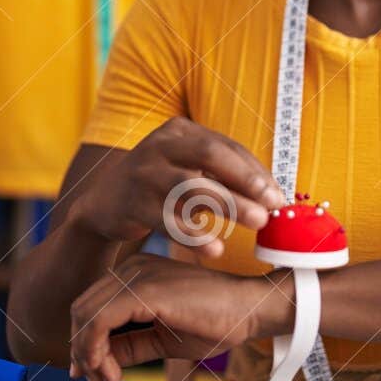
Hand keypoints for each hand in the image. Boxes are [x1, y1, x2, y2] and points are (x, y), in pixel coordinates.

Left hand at [69, 253, 293, 380]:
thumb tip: (96, 364)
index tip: (93, 375)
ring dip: (87, 354)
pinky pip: (99, 321)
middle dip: (81, 351)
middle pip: (81, 310)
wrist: (250, 309)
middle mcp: (131, 269)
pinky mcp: (143, 290)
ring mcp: (135, 275)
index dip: (84, 343)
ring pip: (84, 315)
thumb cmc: (216, 323)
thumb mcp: (162, 338)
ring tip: (106, 380)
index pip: (92, 307)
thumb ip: (131, 345)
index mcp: (135, 275)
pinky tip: (112, 372)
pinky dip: (96, 349)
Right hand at [74, 118, 287, 258]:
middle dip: (245, 180)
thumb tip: (273, 195)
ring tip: (257, 222)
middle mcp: (159, 146)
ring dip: (230, 204)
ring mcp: (143, 174)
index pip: (225, 147)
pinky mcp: (132, 204)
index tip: (278, 196)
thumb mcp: (188, 170)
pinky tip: (215, 249)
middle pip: (210, 156)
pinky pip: (169, 221)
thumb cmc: (160, 186)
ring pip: (191, 186)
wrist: (103, 204)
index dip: (254, 171)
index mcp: (178, 131)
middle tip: (272, 205)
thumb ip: (224, 176)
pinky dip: (194, 236)